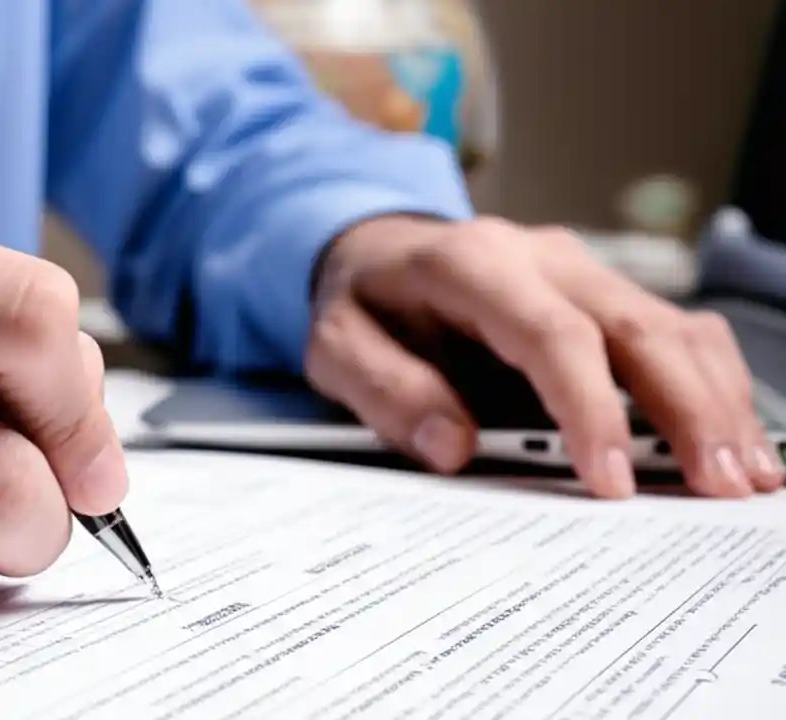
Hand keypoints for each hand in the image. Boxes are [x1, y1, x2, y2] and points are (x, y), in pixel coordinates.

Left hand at [306, 215, 783, 498]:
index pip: (551, 333)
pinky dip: (710, 385)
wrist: (378, 252)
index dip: (589, 408)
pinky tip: (729, 437)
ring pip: (672, 327)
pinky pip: (675, 332)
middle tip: (718, 486)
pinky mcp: (604, 296)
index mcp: (471, 264)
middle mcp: (540, 258)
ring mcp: (582, 272)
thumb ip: (384, 390)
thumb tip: (450, 446)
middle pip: (637, 326)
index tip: (610, 482)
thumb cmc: (364, 302)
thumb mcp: (336, 346)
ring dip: (715, 401)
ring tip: (743, 474)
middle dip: (686, 409)